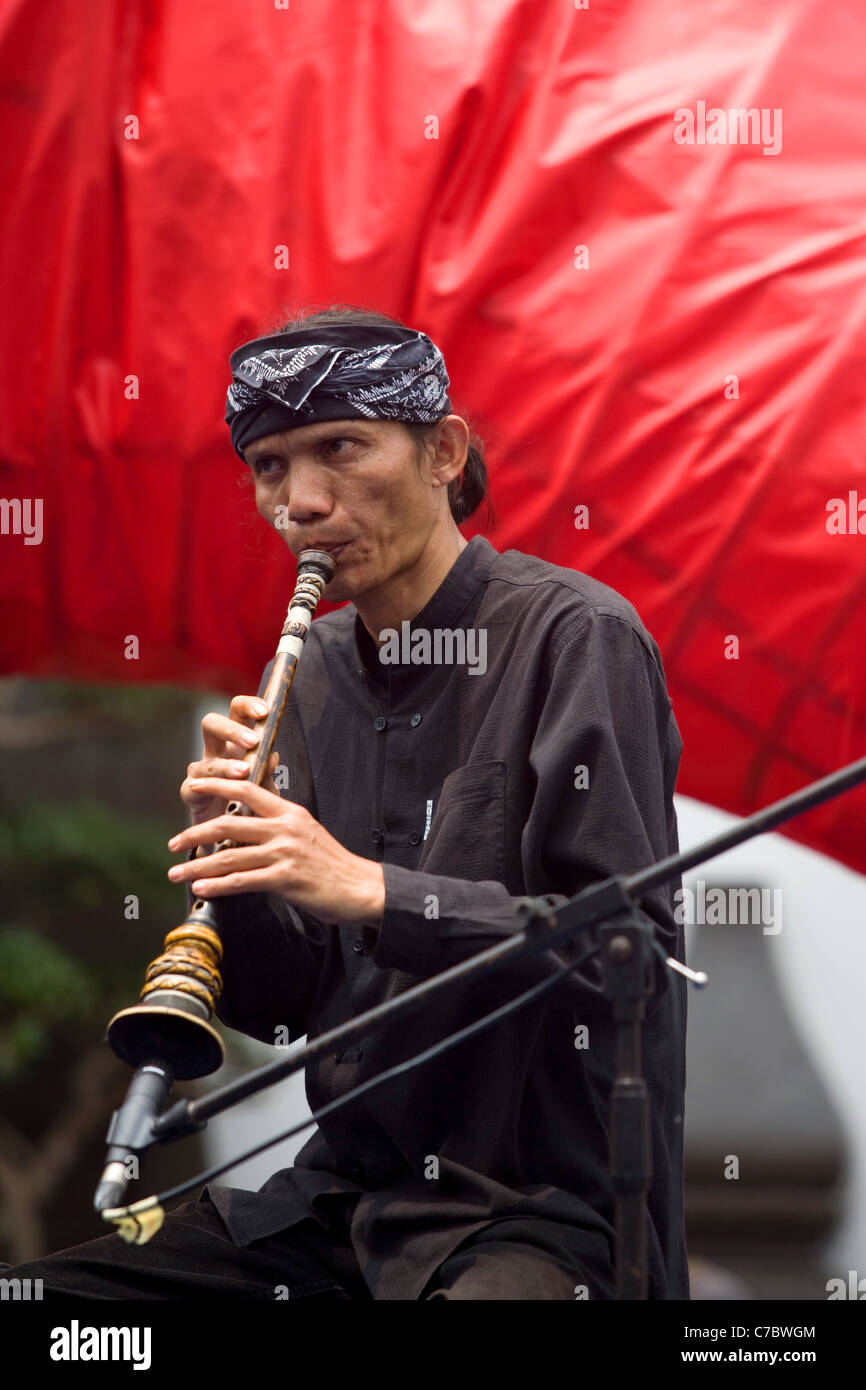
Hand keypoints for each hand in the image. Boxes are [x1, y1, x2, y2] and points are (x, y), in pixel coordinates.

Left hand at [167, 777, 385, 927]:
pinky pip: (242, 881)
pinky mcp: (285, 878)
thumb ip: (280, 816)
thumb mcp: (307, 829)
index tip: (192, 784)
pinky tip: (201, 889)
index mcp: (288, 811)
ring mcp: (285, 853)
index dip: (216, 784)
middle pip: (229, 823)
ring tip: (177, 874)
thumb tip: (257, 804)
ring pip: (230, 856)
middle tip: (173, 844)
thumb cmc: (332, 862)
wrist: (360, 887)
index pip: (246, 789)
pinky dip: (218, 886)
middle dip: (195, 834)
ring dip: (198, 866)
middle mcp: (284, 828)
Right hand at [182, 694, 278, 825]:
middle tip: (252, 742)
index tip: (265, 711)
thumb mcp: (266, 787)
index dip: (248, 706)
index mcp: (237, 741)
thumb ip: (268, 773)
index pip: (238, 712)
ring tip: (244, 772)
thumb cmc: (253, 803)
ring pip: (206, 759)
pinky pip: (196, 786)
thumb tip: (273, 756)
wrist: (233, 836)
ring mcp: (200, 769)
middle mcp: (215, 750)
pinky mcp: (191, 791)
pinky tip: (223, 795)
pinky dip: (211, 789)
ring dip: (226, 765)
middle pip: (211, 723)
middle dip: (231, 729)